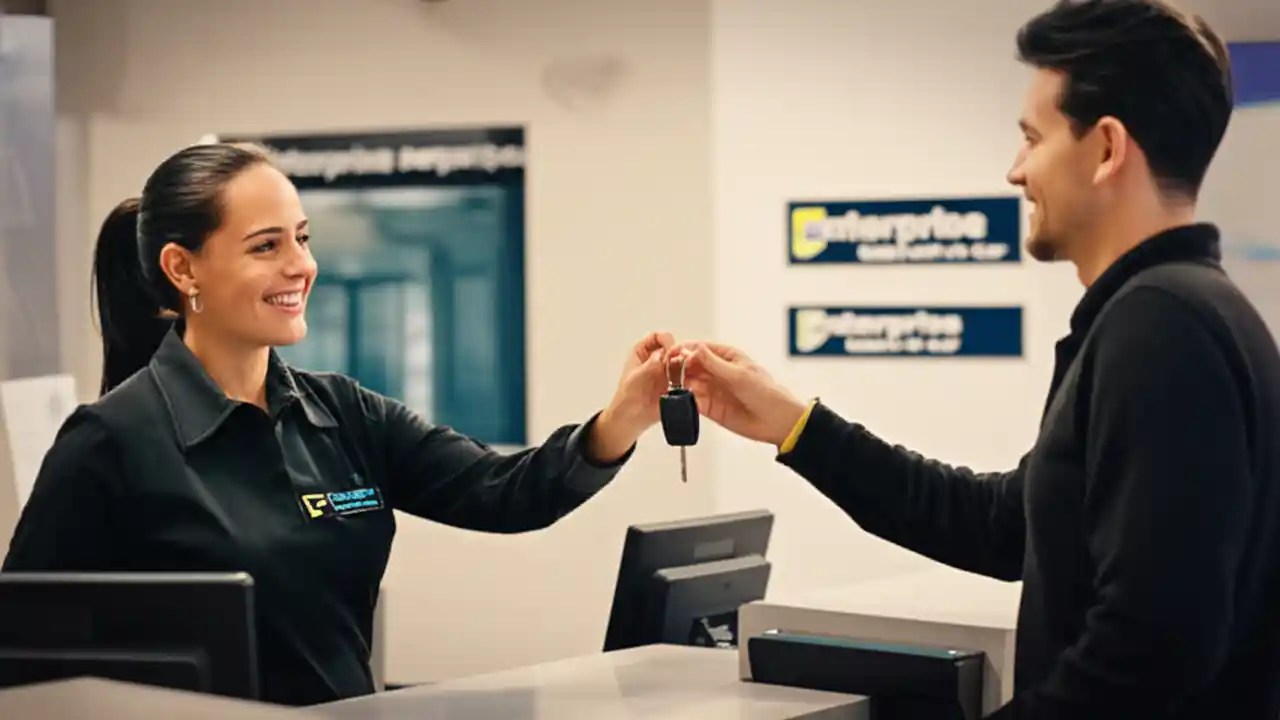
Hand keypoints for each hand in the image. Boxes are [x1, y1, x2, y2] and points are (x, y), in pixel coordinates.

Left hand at [588, 331, 679, 461]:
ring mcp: (666, 371)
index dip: (665, 340)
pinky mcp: (674, 384)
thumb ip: (651, 364)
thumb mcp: (636, 377)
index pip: (658, 336)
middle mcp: (656, 359)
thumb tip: (665, 354)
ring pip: (681, 362)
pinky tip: (683, 385)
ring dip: (684, 367)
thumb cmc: (627, 397)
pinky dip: (687, 379)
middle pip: (673, 348)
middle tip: (678, 364)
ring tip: (679, 377)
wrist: (632, 418)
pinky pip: (686, 377)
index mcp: (643, 352)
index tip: (669, 350)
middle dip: (678, 354)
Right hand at [667, 341, 807, 448]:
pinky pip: (691, 400)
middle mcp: (717, 371)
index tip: (671, 352)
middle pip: (690, 364)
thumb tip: (694, 349)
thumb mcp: (739, 375)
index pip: (700, 348)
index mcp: (727, 357)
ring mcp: (712, 388)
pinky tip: (677, 398)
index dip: (684, 349)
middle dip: (677, 366)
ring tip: (670, 385)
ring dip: (677, 382)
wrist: (775, 421)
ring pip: (688, 381)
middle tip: (666, 370)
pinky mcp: (709, 406)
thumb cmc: (766, 393)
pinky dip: (682, 399)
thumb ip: (714, 363)